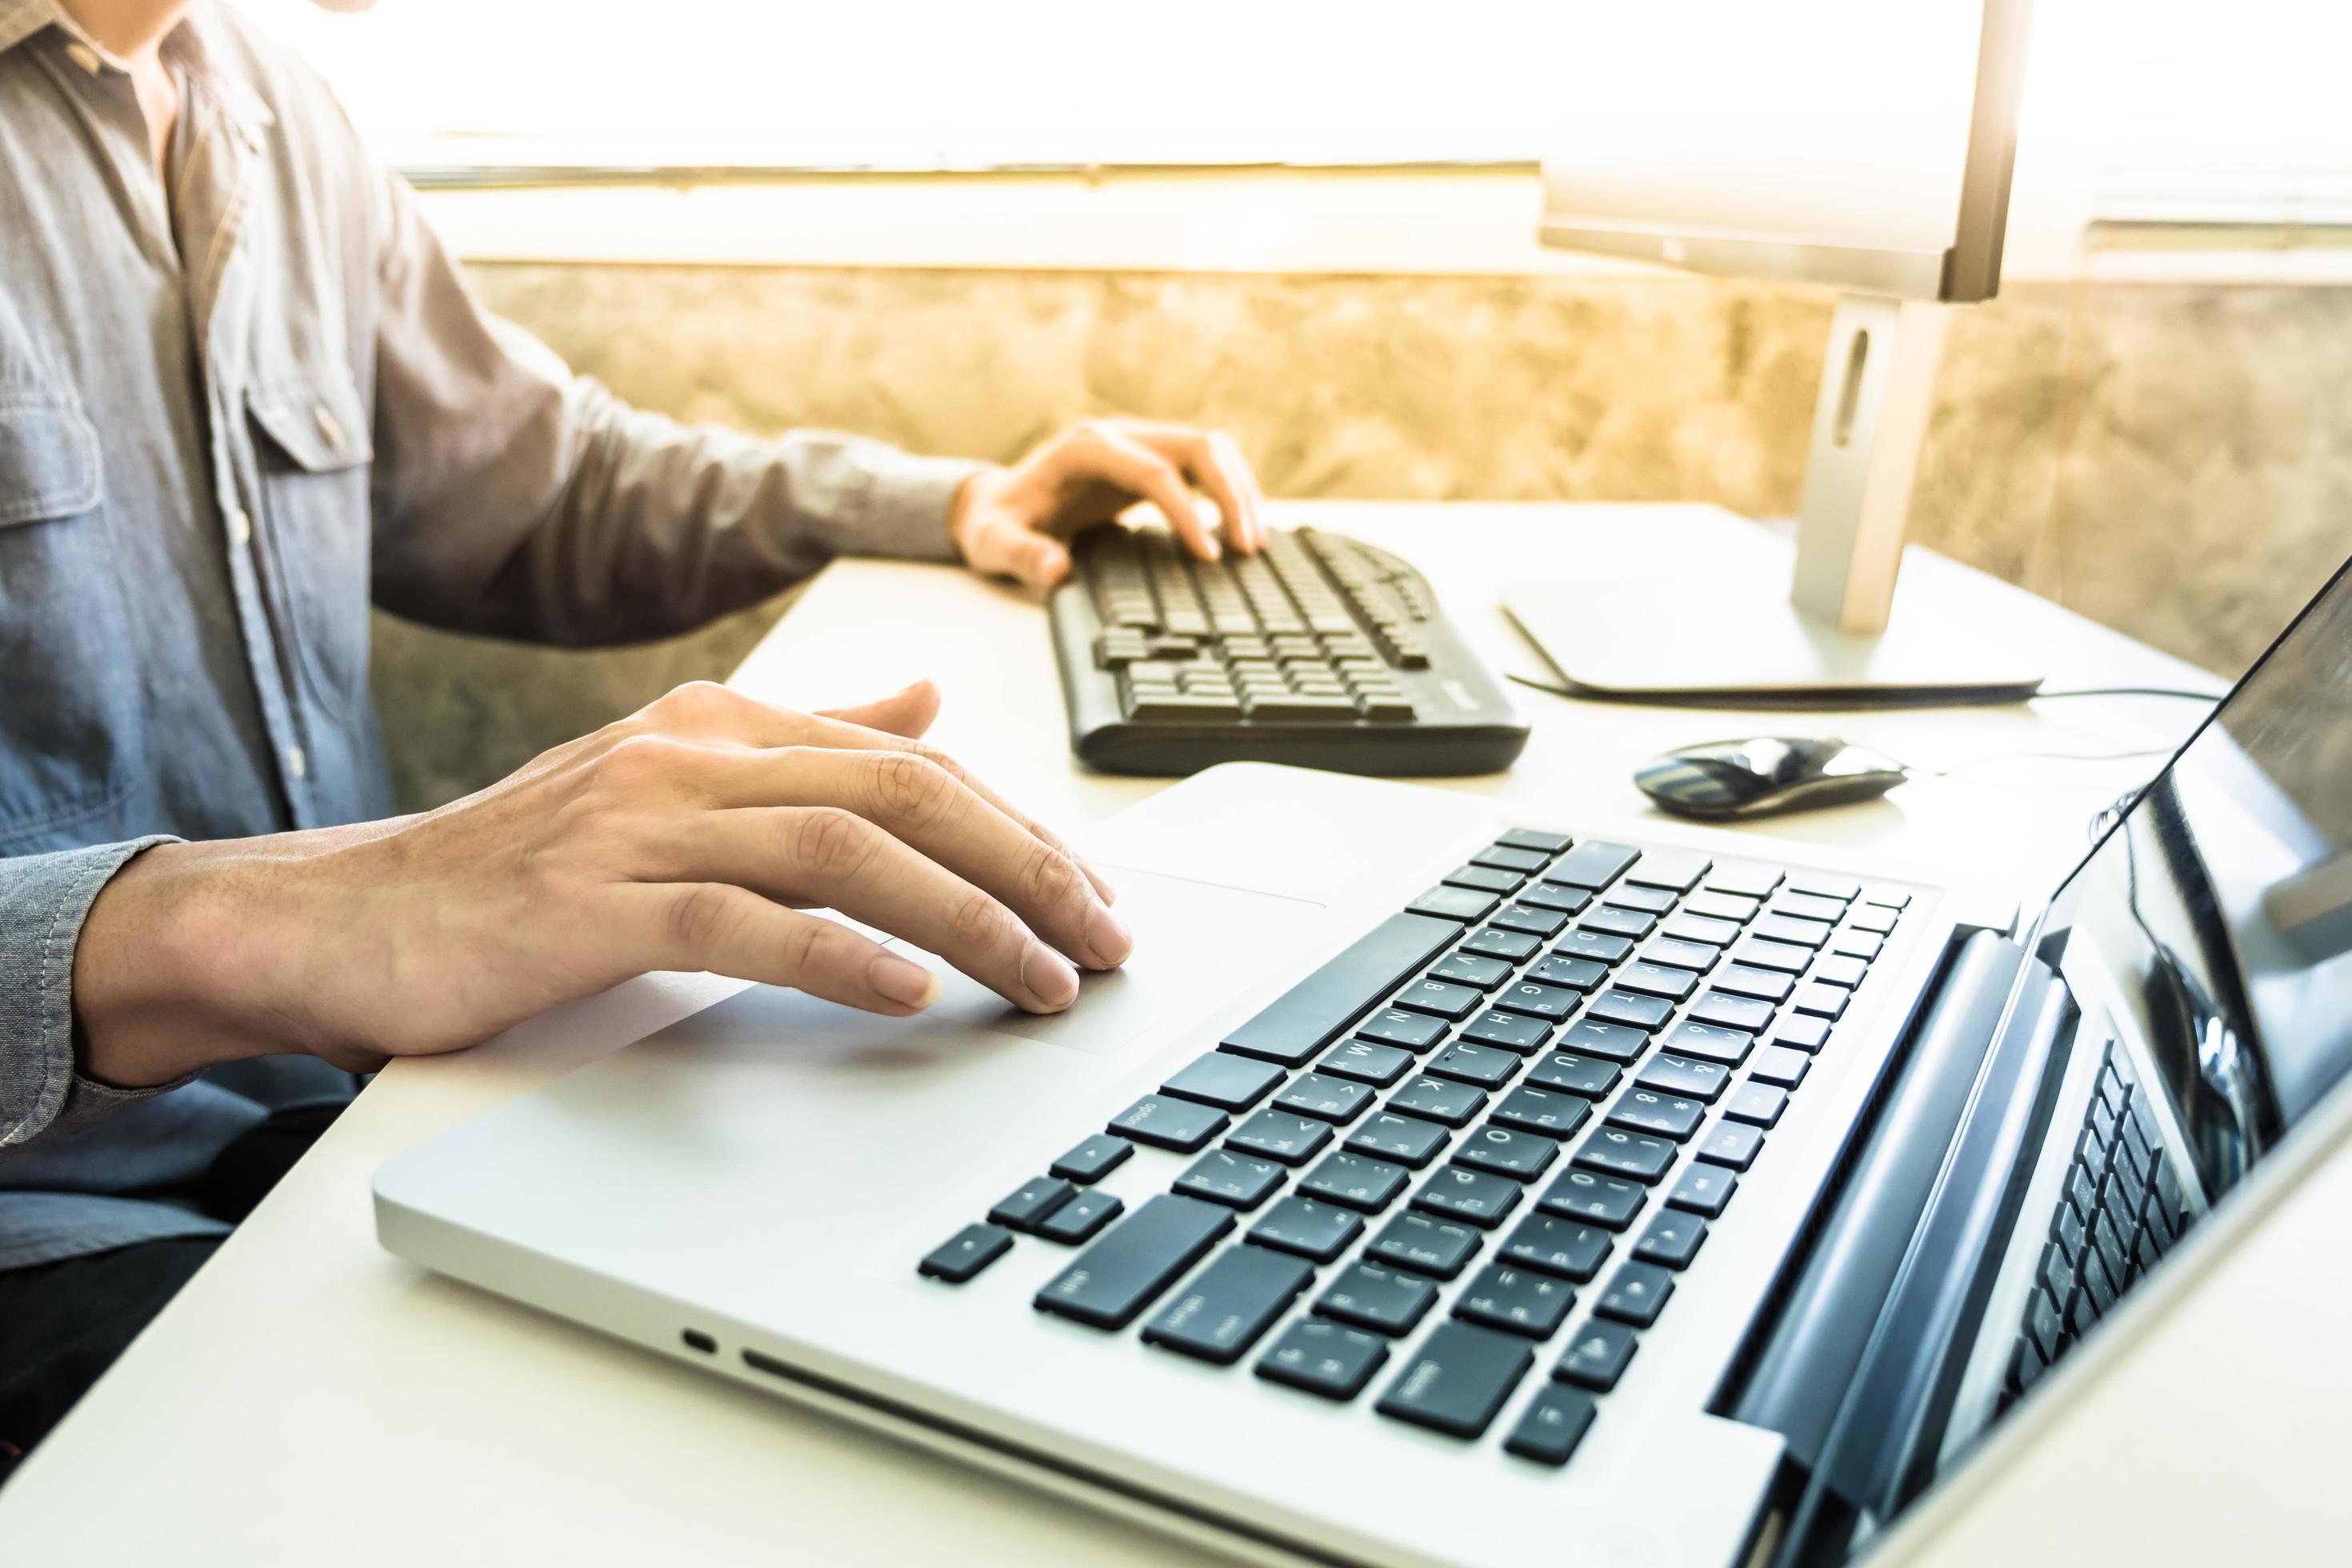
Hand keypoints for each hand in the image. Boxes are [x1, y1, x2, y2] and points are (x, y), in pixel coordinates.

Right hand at [72, 680, 1126, 1084]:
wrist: (349, 917)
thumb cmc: (524, 870)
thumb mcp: (680, 787)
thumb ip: (809, 743)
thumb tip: (928, 702)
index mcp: (723, 726)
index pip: (914, 767)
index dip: (1021, 830)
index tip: (1093, 897)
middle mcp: (693, 757)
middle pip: (904, 796)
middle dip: (1026, 868)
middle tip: (1104, 943)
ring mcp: (640, 825)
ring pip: (844, 850)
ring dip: (964, 918)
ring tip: (1041, 977)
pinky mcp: (592, 905)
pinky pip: (739, 922)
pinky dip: (837, 956)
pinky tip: (908, 993)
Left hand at [950, 417, 1267, 588]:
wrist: (996, 504)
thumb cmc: (997, 524)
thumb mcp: (994, 543)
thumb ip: (1022, 555)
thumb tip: (1058, 572)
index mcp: (1085, 448)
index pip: (1155, 472)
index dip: (1187, 513)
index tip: (1207, 558)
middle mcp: (1118, 435)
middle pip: (1196, 446)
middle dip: (1230, 494)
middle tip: (1247, 549)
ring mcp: (1137, 442)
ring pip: (1209, 448)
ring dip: (1239, 489)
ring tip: (1253, 543)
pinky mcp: (1150, 459)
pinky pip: (1202, 464)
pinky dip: (1229, 491)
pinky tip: (1239, 529)